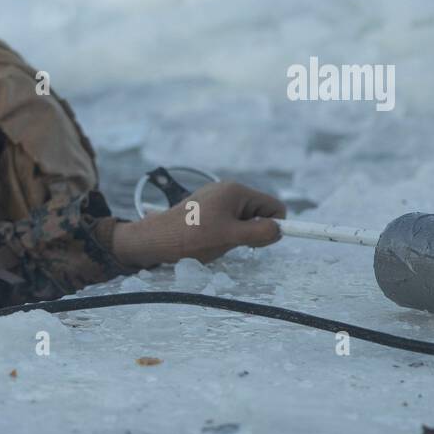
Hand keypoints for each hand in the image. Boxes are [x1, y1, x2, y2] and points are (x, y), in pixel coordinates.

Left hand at [108, 181, 286, 267]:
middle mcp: (227, 190)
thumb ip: (260, 233)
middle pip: (259, 213)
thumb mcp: (231, 237)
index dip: (274, 226)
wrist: (154, 240)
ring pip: (243, 221)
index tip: (263, 243)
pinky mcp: (205, 210)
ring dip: (236, 235)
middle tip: (231, 243)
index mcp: (236, 191)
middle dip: (251, 232)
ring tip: (215, 242)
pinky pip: (227, 223)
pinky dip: (223, 235)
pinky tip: (206, 241)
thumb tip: (279, 230)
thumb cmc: (191, 237)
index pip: (274, 207)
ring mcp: (215, 199)